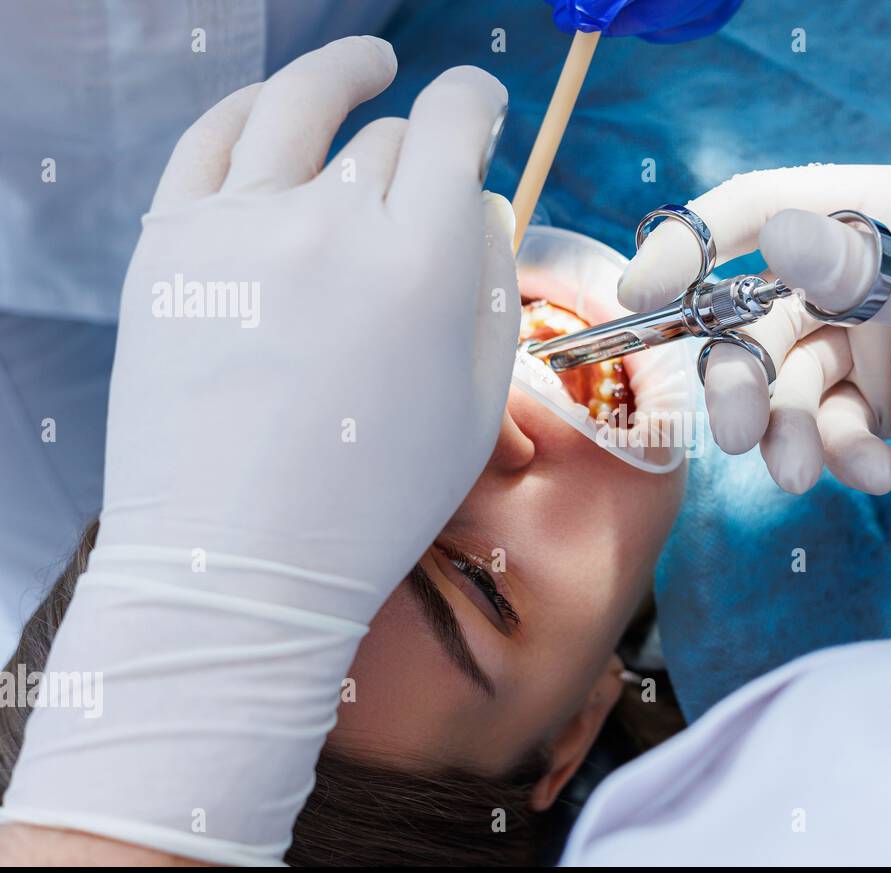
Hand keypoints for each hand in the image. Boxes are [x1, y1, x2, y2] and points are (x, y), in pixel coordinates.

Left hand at [0, 38, 517, 863]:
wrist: (242, 561)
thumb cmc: (378, 496)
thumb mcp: (478, 401)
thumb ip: (491, 286)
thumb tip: (479, 203)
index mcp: (420, 263)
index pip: (453, 126)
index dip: (475, 100)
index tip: (480, 104)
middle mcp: (328, 225)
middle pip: (385, 138)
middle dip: (417, 144)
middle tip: (424, 174)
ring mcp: (236, 228)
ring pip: (294, 108)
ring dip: (337, 73)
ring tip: (361, 62)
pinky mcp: (168, 247)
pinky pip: (208, 142)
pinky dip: (246, 110)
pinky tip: (271, 108)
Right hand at [621, 164, 890, 548]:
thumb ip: (875, 272)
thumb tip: (775, 235)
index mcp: (889, 214)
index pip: (765, 209)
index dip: (692, 243)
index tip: (638, 293)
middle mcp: (868, 271)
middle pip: (754, 313)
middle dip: (740, 377)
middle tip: (736, 436)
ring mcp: (869, 338)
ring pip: (780, 380)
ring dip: (783, 431)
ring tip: (808, 476)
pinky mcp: (876, 400)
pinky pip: (821, 425)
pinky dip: (837, 453)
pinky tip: (878, 476)